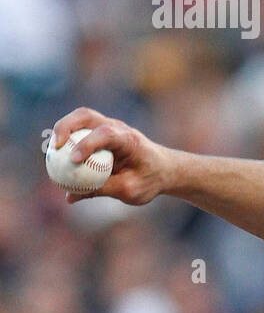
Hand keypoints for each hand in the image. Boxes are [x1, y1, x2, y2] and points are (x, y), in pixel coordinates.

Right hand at [51, 108, 174, 205]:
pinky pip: (79, 131)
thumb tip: (70, 196)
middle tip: (53, 147)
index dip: (87, 144)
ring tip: (50, 150)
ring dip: (62, 129)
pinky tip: (56, 156)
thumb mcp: (130, 190)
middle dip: (65, 127)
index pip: (107, 134)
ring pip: (80, 118)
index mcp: (130, 140)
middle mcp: (118, 128)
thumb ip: (102, 190)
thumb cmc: (150, 179)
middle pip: (86, 116)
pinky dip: (66, 139)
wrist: (164, 169)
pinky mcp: (100, 133)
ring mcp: (108, 127)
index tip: (73, 160)